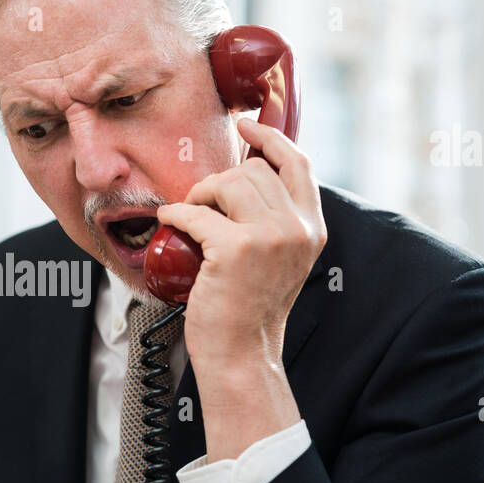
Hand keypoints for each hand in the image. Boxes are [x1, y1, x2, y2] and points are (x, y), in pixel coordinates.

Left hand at [154, 118, 325, 456]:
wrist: (241, 353)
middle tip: (202, 205)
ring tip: (190, 217)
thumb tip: (248, 175)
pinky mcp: (236, 249)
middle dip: (220, 181)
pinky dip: (176, 214)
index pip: (298, 163)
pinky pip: (195, 211)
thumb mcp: (279, 259)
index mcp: (312, 228)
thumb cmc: (249, 308)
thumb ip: (276, 220)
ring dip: (199, 194)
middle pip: (253, 170)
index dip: (270, 139)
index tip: (247, 128)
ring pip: (227, 182)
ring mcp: (270, 237)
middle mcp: (298, 228)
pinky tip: (170, 223)